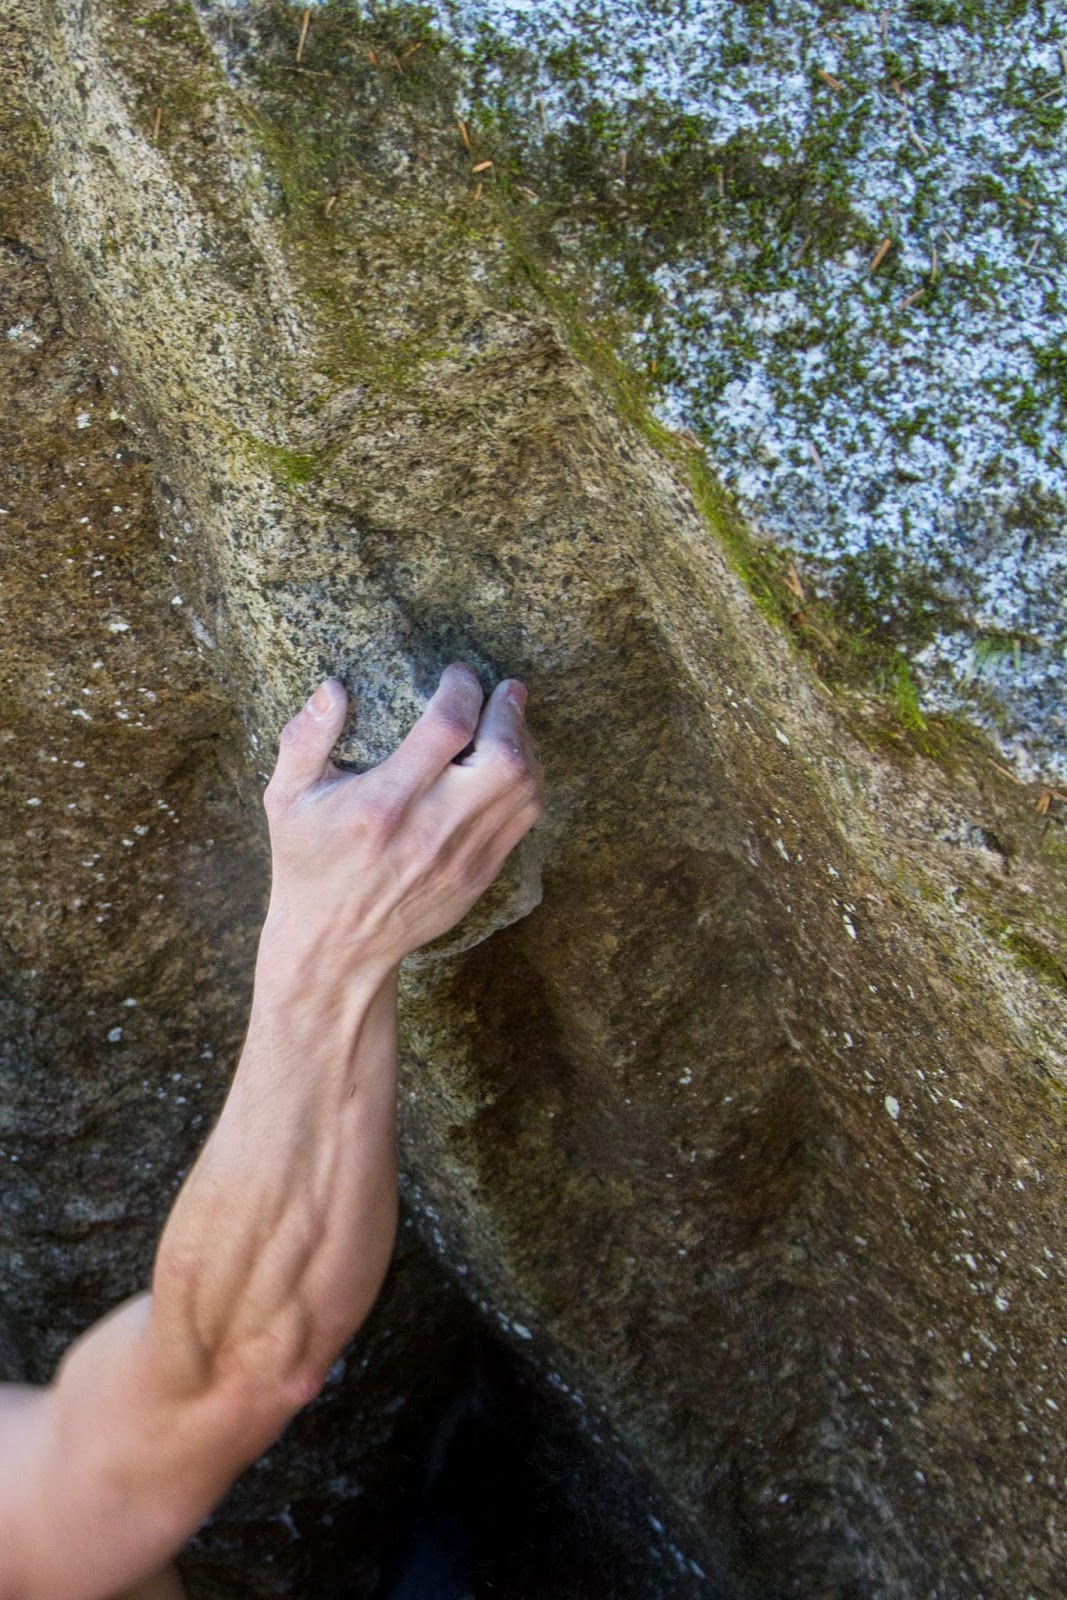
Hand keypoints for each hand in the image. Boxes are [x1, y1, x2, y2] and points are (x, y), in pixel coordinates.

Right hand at [259, 664, 543, 980]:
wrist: (336, 947)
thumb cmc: (309, 865)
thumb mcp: (287, 799)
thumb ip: (305, 739)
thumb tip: (333, 688)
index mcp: (384, 804)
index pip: (447, 729)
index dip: (463, 689)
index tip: (459, 673)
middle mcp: (432, 829)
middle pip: (505, 759)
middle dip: (511, 712)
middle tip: (507, 688)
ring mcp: (463, 856)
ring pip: (525, 789)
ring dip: (527, 745)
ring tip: (512, 718)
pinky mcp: (480, 875)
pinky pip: (524, 820)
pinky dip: (528, 783)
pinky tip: (515, 762)